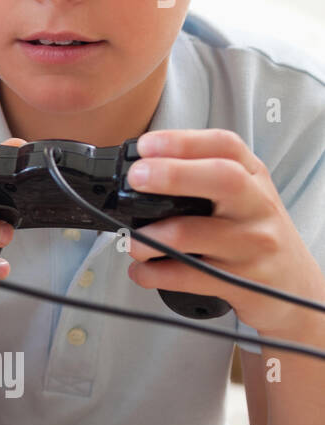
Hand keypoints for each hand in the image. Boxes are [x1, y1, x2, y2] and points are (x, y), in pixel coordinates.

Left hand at [124, 129, 324, 336]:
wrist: (293, 283)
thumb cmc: (256, 232)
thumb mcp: (244, 194)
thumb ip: (203, 174)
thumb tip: (142, 166)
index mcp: (252, 177)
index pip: (224, 146)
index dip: (182, 141)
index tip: (145, 145)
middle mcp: (256, 206)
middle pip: (222, 178)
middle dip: (172, 174)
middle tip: (136, 177)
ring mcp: (251, 244)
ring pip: (192, 234)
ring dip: (147, 237)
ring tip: (131, 241)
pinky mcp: (240, 281)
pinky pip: (187, 276)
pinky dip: (152, 273)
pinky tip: (142, 270)